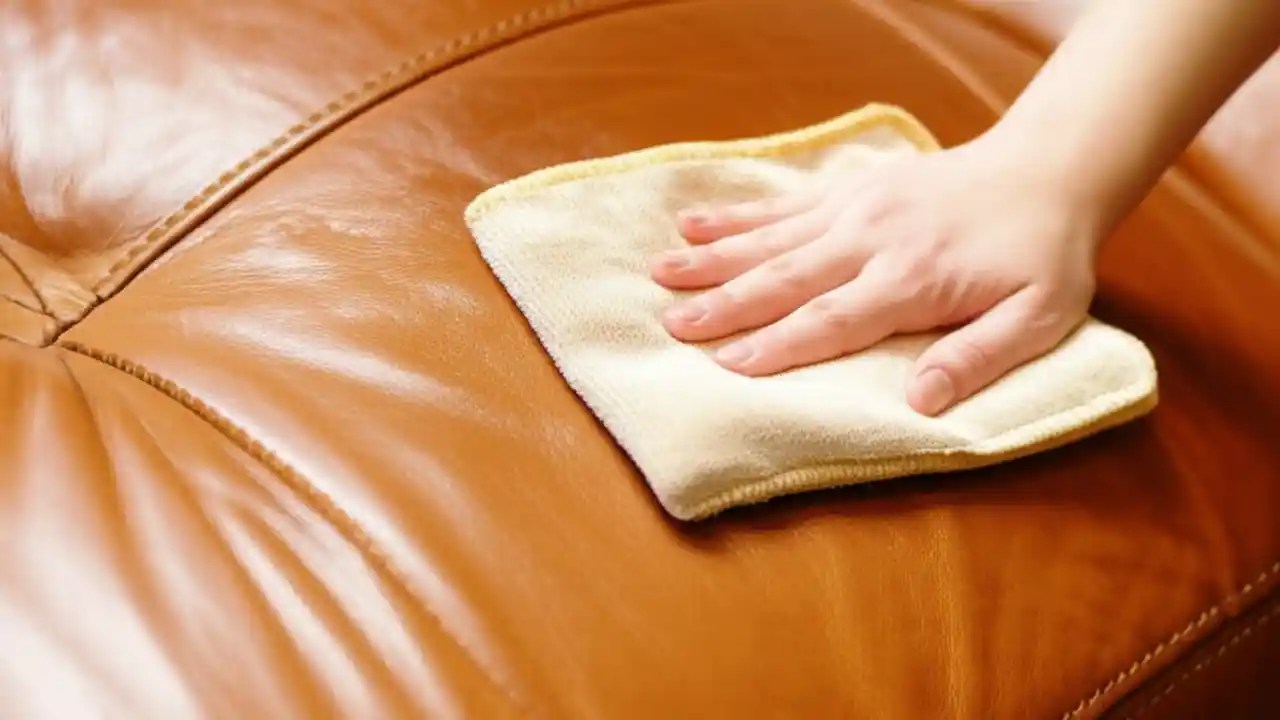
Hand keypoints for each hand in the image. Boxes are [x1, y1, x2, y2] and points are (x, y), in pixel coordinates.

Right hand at [649, 136, 1105, 415]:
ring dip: (714, 257)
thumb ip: (978, 358)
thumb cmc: (1043, 256)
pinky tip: (693, 223)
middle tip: (672, 325)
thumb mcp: (1038, 318)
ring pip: (772, 238)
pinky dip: (736, 217)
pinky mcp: (848, 190)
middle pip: (786, 277)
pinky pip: (783, 205)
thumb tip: (921, 402)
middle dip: (725, 302)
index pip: (832, 320)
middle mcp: (871, 240)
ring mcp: (855, 208)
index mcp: (912, 279)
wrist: (1046, 171)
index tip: (727, 364)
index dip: (778, 345)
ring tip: (660, 272)